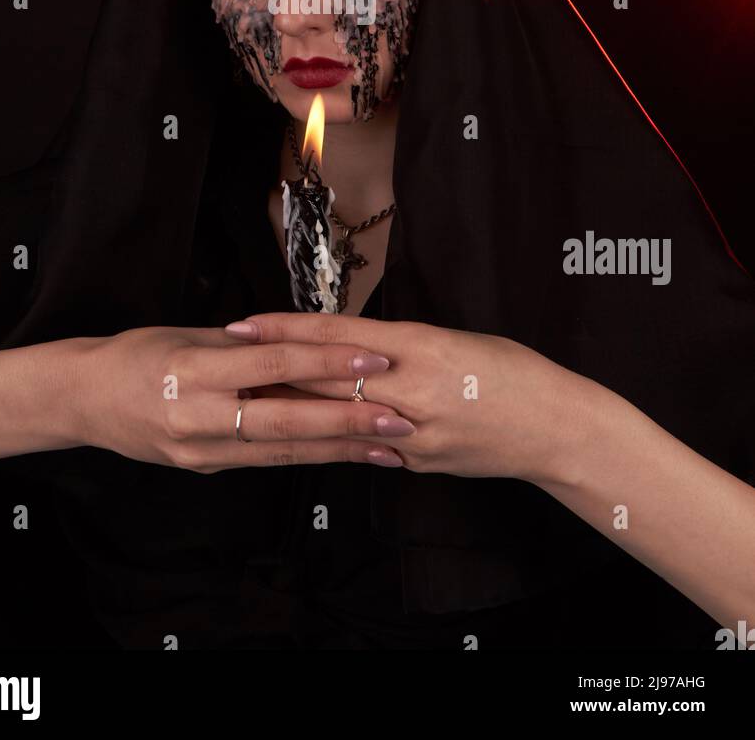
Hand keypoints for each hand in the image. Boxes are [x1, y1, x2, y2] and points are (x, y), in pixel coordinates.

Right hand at [73, 325, 416, 471]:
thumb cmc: (135, 354)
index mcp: (194, 369)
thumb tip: (303, 340)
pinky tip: (344, 454)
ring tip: (389, 447)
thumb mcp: (187, 333)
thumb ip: (245, 342)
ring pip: (283, 450)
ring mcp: (200, 450)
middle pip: (286, 419)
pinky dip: (309, 456)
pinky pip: (265, 461)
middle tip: (400, 420)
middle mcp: (198, 416)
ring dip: (340, 449)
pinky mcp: (204, 468)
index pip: (273, 363)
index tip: (374, 358)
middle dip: (348, 421)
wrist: (82, 399)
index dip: (326, 360)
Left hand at [225, 312, 582, 482]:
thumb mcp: (455, 339)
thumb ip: (402, 345)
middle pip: (326, 379)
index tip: (246, 322)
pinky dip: (340, 437)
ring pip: (339, 417)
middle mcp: (410, 390)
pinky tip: (310, 434)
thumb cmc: (512, 371)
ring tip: (250, 399)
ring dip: (294, 408)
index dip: (285, 329)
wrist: (556, 426)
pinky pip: (370, 447)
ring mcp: (413, 433)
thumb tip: (358, 346)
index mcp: (420, 346)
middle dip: (273, 370)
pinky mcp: (420, 462)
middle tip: (228, 359)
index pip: (336, 336)